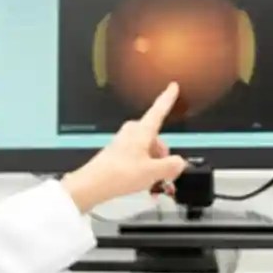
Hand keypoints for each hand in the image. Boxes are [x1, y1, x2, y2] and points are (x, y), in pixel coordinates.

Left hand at [61, 82, 187, 211]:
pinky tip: (140, 181)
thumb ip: (171, 165)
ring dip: (153, 163)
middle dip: (163, 154)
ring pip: (146, 148)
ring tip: (150, 180)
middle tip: (164, 172)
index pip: (159, 110)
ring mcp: (123, 141)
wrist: (93, 184)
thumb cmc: (118, 174)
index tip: (172, 87)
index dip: (168, 98)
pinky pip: (136, 155)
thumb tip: (179, 163)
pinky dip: (143, 166)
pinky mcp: (117, 152)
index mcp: (142, 131)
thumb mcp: (153, 172)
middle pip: (156, 138)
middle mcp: (132, 132)